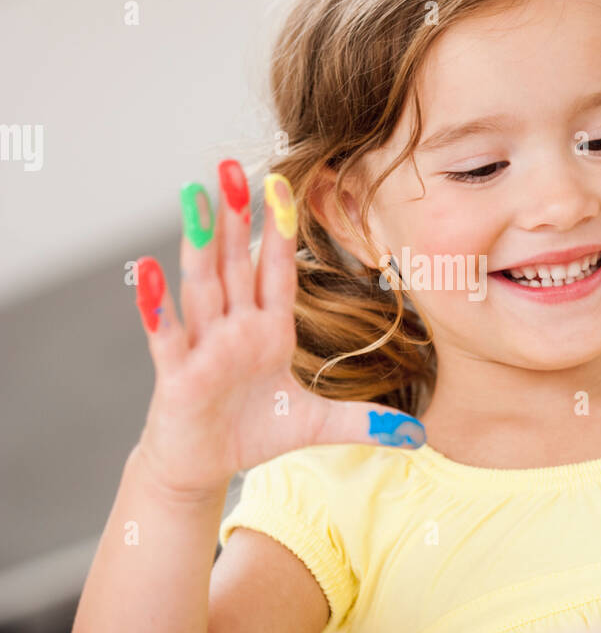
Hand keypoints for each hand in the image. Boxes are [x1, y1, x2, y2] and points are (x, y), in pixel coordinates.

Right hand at [133, 160, 424, 497]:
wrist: (201, 467)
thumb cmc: (254, 433)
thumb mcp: (319, 426)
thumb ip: (366, 421)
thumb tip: (418, 433)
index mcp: (268, 330)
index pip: (276, 270)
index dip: (279, 229)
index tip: (283, 183)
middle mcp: (234, 328)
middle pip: (235, 263)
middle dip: (236, 216)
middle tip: (231, 165)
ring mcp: (203, 347)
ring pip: (202, 286)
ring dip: (198, 244)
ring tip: (193, 198)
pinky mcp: (177, 375)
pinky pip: (166, 335)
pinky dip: (157, 305)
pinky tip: (151, 271)